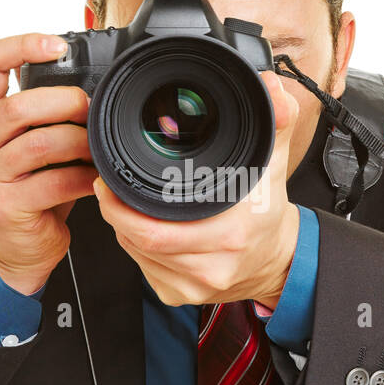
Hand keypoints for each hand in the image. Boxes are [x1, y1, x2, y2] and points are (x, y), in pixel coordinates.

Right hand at [0, 33, 98, 294]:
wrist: (20, 247)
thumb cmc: (32, 188)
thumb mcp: (30, 143)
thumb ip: (44, 114)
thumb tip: (93, 84)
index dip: (21, 46)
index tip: (57, 46)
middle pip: (16, 107)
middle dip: (63, 102)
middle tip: (90, 108)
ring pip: (38, 144)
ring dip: (78, 141)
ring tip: (97, 145)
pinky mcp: (5, 207)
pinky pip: (53, 183)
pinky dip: (83, 177)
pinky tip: (95, 177)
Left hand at [94, 69, 300, 307]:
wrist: (278, 260)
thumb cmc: (267, 212)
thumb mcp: (275, 161)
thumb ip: (276, 120)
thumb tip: (271, 88)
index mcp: (231, 233)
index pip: (156, 228)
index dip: (123, 206)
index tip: (109, 182)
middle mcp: (211, 264)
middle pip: (140, 241)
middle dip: (115, 212)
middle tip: (104, 187)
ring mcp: (194, 285)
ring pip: (137, 255)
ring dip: (122, 228)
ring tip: (121, 202)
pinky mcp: (180, 295)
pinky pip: (142, 269)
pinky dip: (134, 247)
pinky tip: (138, 229)